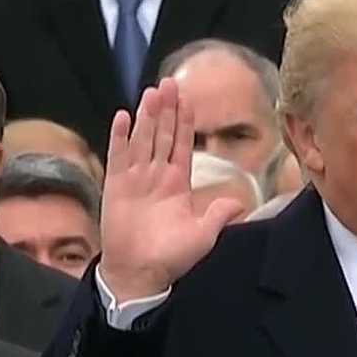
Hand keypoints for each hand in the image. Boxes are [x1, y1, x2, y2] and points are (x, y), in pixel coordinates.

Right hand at [99, 78, 246, 301]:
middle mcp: (157, 176)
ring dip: (147, 116)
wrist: (140, 273)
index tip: (188, 99)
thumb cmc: (172, 258)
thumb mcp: (203, 236)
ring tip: (151, 92)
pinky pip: (118, 156)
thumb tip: (240, 202)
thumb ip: (219, 215)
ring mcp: (135, 179)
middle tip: (169, 83)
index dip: (186, 122)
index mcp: (178, 183)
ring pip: (143, 140)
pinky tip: (122, 117)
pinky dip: (120, 136)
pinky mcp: (115, 186)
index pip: (183, 145)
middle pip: (163, 135)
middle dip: (167, 110)